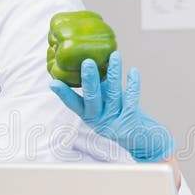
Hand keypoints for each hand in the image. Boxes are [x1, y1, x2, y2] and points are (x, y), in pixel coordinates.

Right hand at [50, 51, 174, 162]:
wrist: (140, 139)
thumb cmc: (119, 115)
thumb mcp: (104, 105)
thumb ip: (96, 89)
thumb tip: (87, 61)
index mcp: (89, 115)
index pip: (73, 104)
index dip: (64, 94)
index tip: (53, 83)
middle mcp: (99, 119)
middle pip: (92, 98)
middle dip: (89, 80)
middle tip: (87, 62)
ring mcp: (115, 121)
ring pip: (112, 94)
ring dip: (114, 74)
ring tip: (115, 55)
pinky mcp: (131, 120)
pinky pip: (131, 100)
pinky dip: (133, 84)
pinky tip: (133, 71)